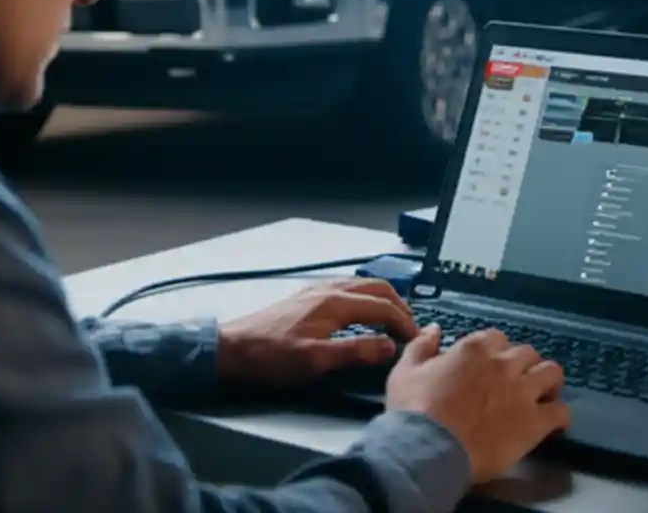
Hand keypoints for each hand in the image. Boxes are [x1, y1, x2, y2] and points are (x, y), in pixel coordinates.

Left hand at [216, 279, 417, 388]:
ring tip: (392, 319)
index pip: (382, 306)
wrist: (232, 349)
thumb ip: (355, 352)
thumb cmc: (270, 357)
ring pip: (361, 285)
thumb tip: (389, 346)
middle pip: (376, 288)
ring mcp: (315, 291)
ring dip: (382, 299)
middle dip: (399, 305)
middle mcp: (327, 290)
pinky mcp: (306, 298)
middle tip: (410, 326)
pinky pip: (346, 289)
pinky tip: (361, 313)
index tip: (415, 338)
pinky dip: (364, 298)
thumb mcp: (315, 361)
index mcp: (334, 303)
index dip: (404, 322)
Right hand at [386, 325, 570, 483]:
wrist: (428, 447)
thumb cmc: (413, 409)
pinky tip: (552, 424)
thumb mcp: (406, 370)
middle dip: (523, 365)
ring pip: (553, 374)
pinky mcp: (536, 422)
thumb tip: (434, 328)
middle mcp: (504, 364)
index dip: (494, 351)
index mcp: (475, 348)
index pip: (497, 337)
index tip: (488, 366)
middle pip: (528, 353)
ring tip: (541, 396)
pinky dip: (559, 416)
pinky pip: (562, 412)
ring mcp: (523, 392)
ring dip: (548, 383)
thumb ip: (422, 345)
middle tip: (514, 382)